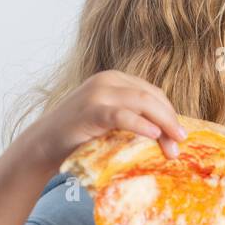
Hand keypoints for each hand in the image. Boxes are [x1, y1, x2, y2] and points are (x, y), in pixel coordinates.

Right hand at [21, 70, 187, 167]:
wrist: (43, 145)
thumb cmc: (80, 137)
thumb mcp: (111, 122)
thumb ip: (134, 119)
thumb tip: (170, 136)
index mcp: (116, 80)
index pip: (154, 93)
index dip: (171, 114)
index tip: (181, 137)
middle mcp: (107, 80)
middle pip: (152, 97)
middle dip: (170, 120)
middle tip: (181, 144)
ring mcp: (98, 93)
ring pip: (142, 102)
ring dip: (163, 124)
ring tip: (173, 145)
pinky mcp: (90, 111)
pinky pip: (122, 115)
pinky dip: (140, 125)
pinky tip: (154, 135)